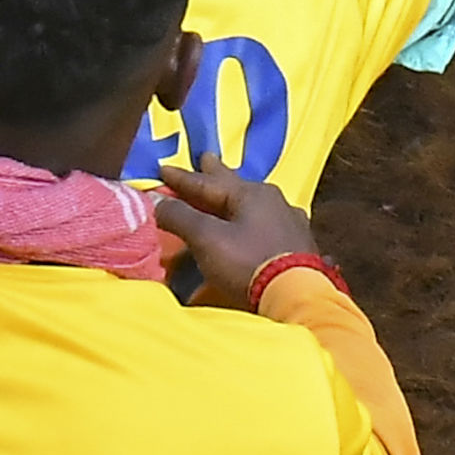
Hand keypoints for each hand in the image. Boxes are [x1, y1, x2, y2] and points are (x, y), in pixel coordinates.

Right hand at [153, 160, 322, 309]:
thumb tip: (157, 200)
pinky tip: (259, 220)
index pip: (207, 183)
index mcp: (251, 194)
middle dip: (216, 173)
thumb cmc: (248, 263)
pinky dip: (252, 217)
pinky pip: (267, 221)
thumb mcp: (208, 239)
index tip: (163, 168)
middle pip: (235, 185)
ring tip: (228, 188)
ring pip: (254, 202)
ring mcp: (289, 221)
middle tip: (205, 158)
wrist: (296, 297)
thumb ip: (181, 217)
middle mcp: (273, 200)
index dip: (182, 178)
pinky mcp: (298, 244)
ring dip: (236, 195)